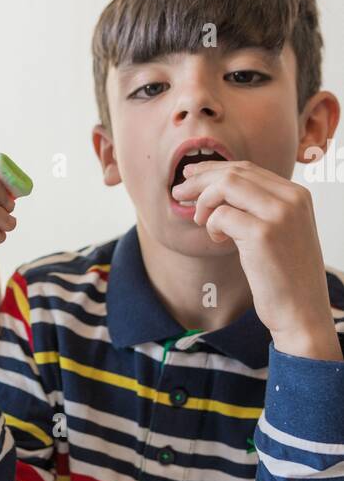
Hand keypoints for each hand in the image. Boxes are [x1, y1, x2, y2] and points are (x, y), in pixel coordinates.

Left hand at [172, 160, 340, 358]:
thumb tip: (215, 187)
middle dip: (200, 180)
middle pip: (234, 173)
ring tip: (199, 220)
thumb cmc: (285, 275)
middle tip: (179, 193)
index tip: (191, 176)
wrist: (302, 311)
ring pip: (226, 186)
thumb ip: (259, 207)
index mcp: (297, 195)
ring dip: (203, 201)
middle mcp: (292, 199)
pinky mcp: (263, 234)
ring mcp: (279, 215)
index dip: (214, 170)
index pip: (248, 169)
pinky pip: (221, 215)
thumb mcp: (280, 231)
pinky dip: (211, 225)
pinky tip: (218, 239)